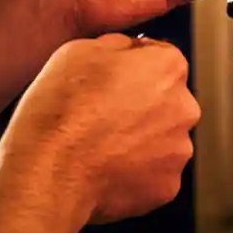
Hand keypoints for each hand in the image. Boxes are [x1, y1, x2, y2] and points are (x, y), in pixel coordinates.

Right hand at [0, 35, 199, 232]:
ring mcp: (179, 149)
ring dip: (139, 142)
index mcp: (168, 67)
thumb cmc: (59, 110)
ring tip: (98, 149)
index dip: (130, 70)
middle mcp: (185, 106)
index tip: (108, 83)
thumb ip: (117, 46)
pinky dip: (134, 174)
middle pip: (165, 102)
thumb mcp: (80, 50)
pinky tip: (104, 171)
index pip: (160, 60)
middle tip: (100, 118)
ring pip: (161, 140)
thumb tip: (128, 51)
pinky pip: (152, 175)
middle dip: (140, 107)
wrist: (48, 171)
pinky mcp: (166, 185)